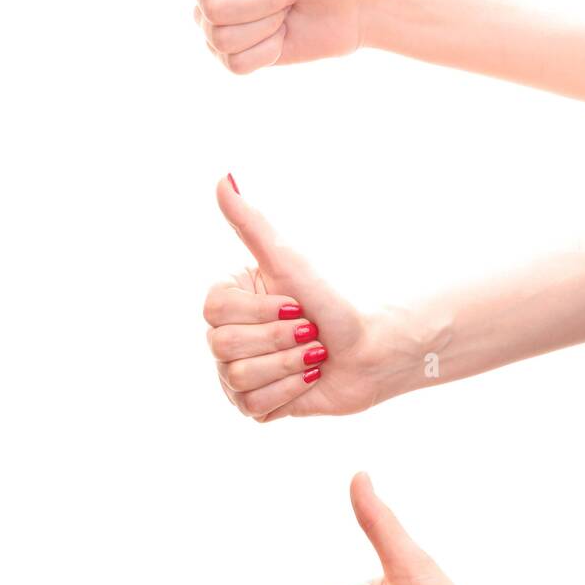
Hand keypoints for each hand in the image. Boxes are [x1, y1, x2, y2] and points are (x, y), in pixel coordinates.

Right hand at [204, 175, 401, 418]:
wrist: (370, 351)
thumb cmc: (332, 302)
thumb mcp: (287, 260)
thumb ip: (250, 222)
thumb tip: (223, 178)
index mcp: (227, 303)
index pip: (214, 311)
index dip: (259, 312)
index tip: (294, 304)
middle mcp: (225, 339)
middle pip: (223, 347)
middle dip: (278, 340)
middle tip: (310, 331)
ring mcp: (235, 375)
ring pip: (238, 378)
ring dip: (287, 366)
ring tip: (313, 355)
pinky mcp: (255, 406)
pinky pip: (253, 406)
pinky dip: (289, 391)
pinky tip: (308, 379)